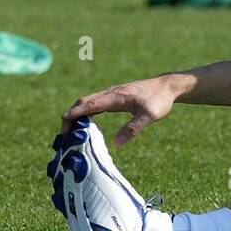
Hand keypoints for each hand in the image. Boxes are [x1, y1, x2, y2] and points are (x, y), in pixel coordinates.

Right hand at [61, 76, 179, 146]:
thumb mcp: (150, 116)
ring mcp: (112, 94)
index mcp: (115, 97)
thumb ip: (134, 128)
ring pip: (88, 102)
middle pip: (84, 102)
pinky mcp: (115, 97)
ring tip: (70, 133)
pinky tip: (85, 124)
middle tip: (64, 135)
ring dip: (77, 115)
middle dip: (70, 117)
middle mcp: (110, 93)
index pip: (89, 104)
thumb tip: (117, 144)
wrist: (168, 86)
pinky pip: (95, 104)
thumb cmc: (159, 100)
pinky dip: (86, 113)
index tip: (63, 126)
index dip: (74, 114)